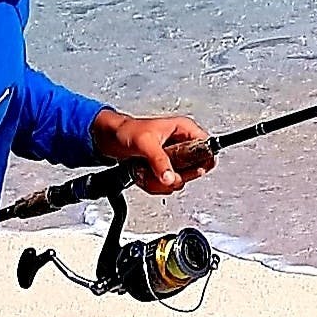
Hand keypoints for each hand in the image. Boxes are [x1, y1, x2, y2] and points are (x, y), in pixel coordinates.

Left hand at [95, 110, 214, 194]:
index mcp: (185, 131)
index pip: (208, 149)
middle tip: (159, 170)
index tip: (183, 168)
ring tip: (145, 169)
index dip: (200, 162)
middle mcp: (182, 145)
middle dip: (173, 176)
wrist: (108, 139)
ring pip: (178, 181)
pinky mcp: (163, 170)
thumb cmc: (126, 131)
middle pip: (195, 171)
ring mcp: (173, 159)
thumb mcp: (146, 144)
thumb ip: (160, 161)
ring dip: (159, 181)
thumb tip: (171, 178)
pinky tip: (142, 174)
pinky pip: (166, 185)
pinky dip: (152, 184)